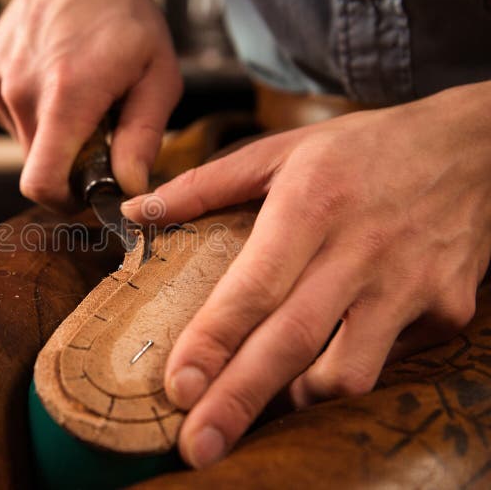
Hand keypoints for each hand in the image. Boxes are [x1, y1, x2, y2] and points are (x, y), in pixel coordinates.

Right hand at [0, 0, 181, 209]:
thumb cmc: (123, 19)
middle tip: (97, 124)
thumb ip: (143, 137)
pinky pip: (9, 120)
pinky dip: (32, 113)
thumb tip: (129, 188)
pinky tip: (49, 79)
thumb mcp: (157, 76)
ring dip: (52, 134)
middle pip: (39, 166)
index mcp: (67, 95)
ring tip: (75, 91)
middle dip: (69, 160)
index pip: (42, 184)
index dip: (65, 201)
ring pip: (25, 143)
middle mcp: (20, 92)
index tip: (88, 191)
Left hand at [122, 81, 490, 467]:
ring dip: (297, 396)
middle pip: (292, 341)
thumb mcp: (282, 150)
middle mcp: (360, 250)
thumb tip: (138, 210)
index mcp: (312, 204)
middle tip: (198, 445)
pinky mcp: (447, 309)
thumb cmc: (364, 149)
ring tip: (265, 399)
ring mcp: (409, 285)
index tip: (179, 386)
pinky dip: (346, 369)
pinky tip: (325, 359)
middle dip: (239, 399)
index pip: (255, 285)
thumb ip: (206, 183)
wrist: (472, 149)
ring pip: (348, 369)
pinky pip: (387, 361)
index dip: (214, 340)